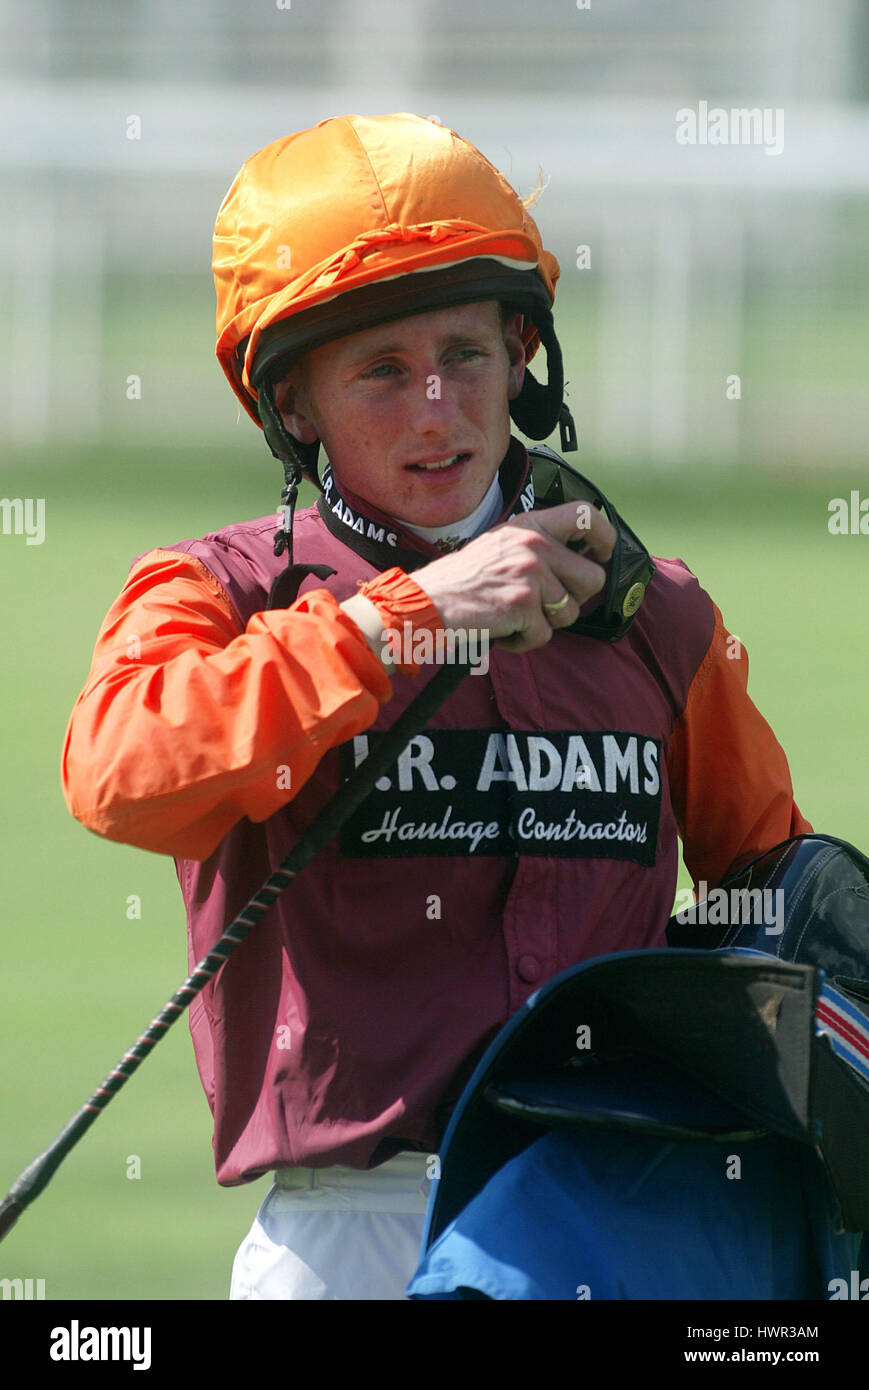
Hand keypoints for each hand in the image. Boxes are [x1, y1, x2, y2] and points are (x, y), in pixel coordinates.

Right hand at [412, 501, 616, 653]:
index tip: (603, 555)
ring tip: (513, 615)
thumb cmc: (462, 579)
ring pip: (569, 612)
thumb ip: (538, 546)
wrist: (426, 601)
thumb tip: (578, 561)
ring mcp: (531, 573)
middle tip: (543, 604)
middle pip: (593, 578)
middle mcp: (534, 544)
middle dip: (573, 599)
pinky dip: (524, 641)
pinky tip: (502, 628)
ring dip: (544, 623)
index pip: (587, 515)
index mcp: (530, 525)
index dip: (605, 538)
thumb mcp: (501, 545)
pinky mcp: (524, 604)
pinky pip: (544, 635)